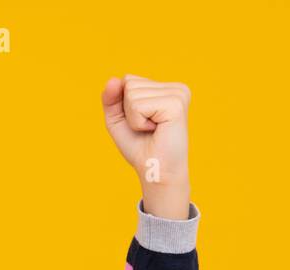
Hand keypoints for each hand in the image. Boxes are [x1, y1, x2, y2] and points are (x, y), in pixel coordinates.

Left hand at [101, 74, 190, 217]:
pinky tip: (155, 130)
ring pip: (132, 94)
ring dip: (133, 118)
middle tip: (146, 128)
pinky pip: (138, 105)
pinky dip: (138, 122)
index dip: (123, 106)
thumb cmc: (139, 147)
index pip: (127, 79)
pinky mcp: (175, 104)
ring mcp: (177, 93)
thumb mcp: (118, 120)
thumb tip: (113, 79)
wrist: (155, 170)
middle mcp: (175, 87)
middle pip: (129, 83)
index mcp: (165, 88)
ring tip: (151, 130)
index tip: (140, 122)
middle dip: (128, 111)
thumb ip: (111, 98)